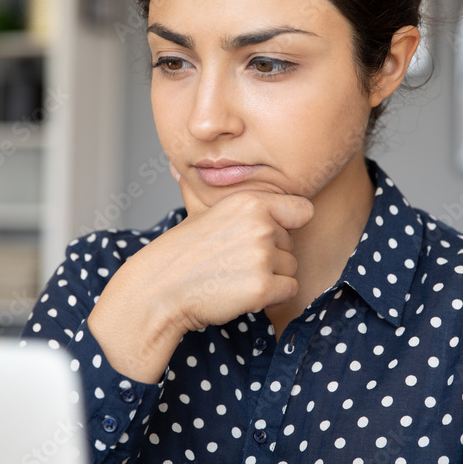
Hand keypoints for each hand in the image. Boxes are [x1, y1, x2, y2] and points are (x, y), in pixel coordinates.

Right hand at [159, 161, 314, 329]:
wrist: (160, 289)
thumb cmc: (180, 252)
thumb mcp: (197, 211)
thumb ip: (207, 190)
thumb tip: (178, 166)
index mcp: (251, 201)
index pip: (302, 210)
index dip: (285, 226)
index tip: (263, 237)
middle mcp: (260, 225)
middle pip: (292, 244)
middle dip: (270, 257)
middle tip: (234, 261)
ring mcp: (262, 257)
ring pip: (291, 269)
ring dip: (270, 277)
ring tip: (235, 276)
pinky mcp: (263, 287)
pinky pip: (289, 291)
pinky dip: (271, 297)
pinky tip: (241, 293)